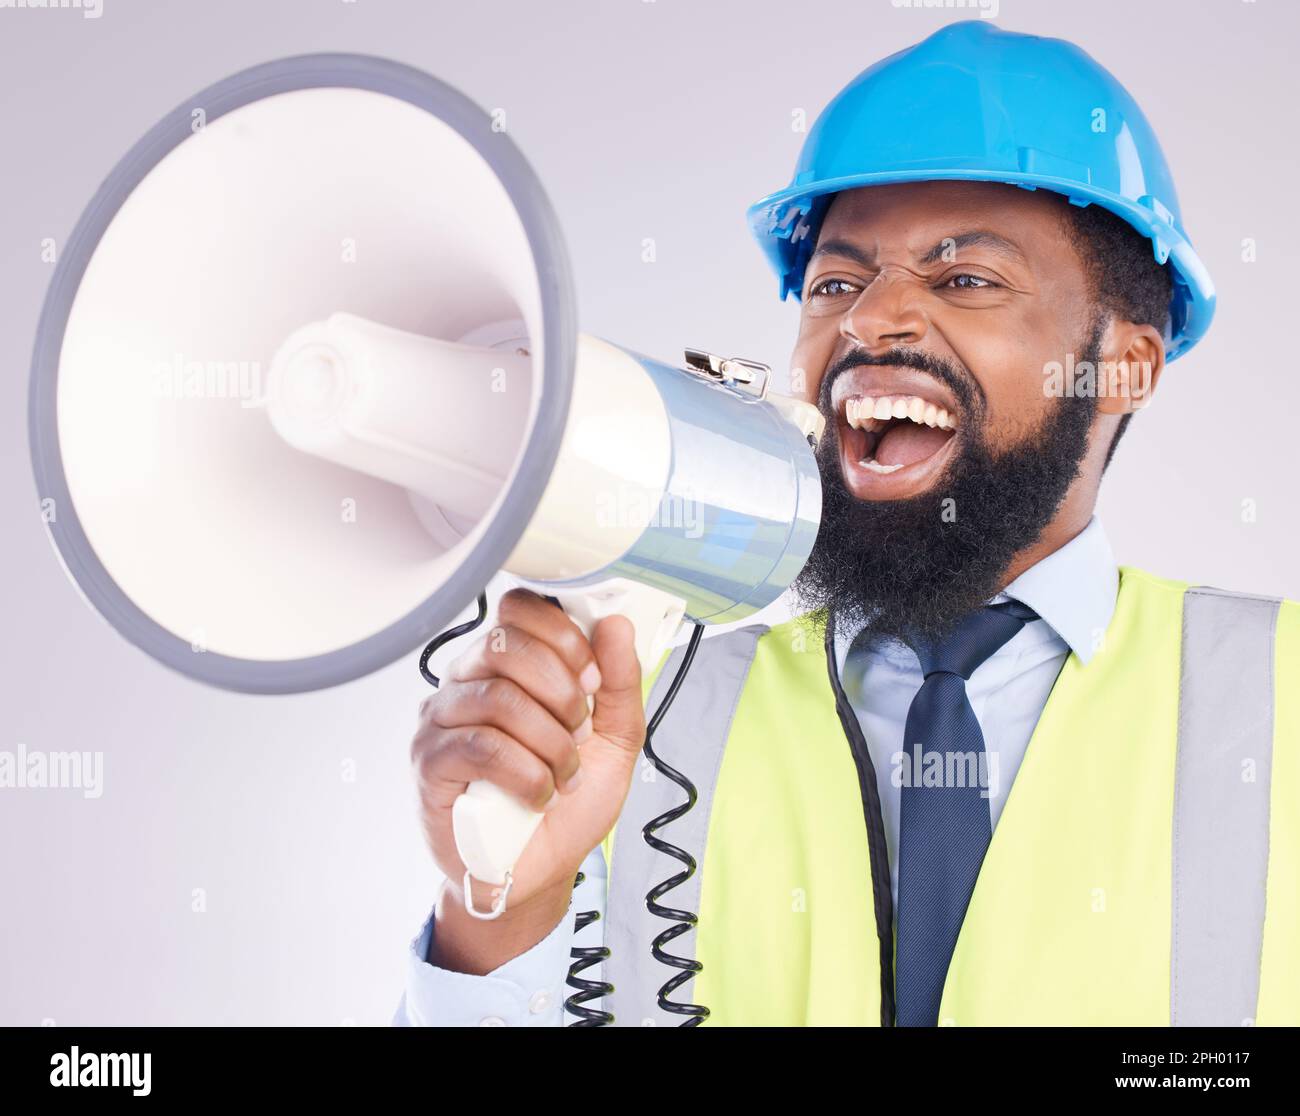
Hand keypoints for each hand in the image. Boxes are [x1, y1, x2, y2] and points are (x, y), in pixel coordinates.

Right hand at [410, 588, 644, 970]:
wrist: (540, 871)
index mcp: (508, 664)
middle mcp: (467, 680)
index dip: (563, 635)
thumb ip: (620, 682)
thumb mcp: (615, 740)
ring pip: (498, 698)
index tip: (591, 678)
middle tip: (578, 731)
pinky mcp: (430, 763)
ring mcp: (441, 719)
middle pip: (506, 643)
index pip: (519, 608)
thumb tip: (616, 625)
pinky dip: (526, 773)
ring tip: (564, 775)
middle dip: (561, 691)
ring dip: (550, 742)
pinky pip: (480, 747)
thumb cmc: (568, 802)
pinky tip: (539, 795)